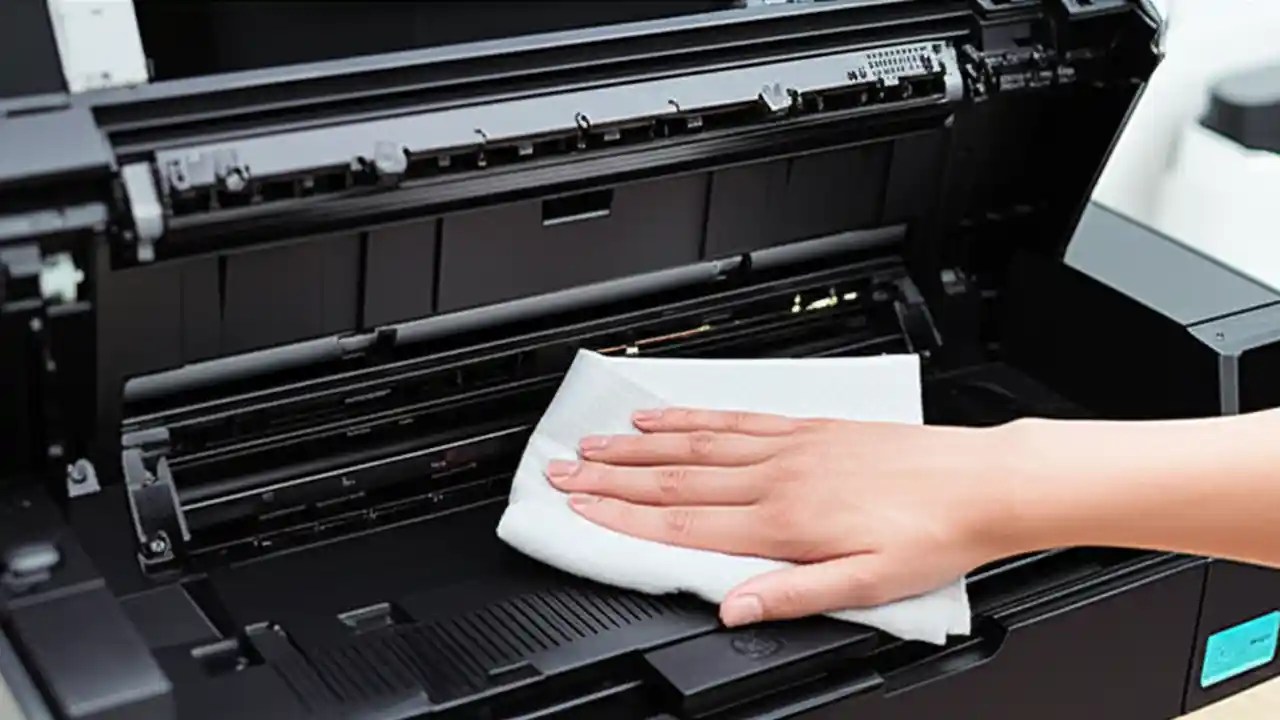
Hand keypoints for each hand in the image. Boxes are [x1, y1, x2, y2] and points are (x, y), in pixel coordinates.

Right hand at [545, 409, 1022, 626]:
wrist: (979, 483)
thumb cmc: (931, 535)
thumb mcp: (868, 584)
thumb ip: (794, 594)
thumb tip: (734, 606)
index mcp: (784, 523)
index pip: (684, 525)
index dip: (624, 519)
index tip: (582, 511)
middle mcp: (777, 478)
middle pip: (676, 481)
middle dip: (613, 479)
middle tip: (564, 473)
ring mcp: (789, 447)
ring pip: (697, 446)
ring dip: (640, 446)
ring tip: (596, 441)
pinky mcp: (807, 428)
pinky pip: (736, 420)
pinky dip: (694, 418)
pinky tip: (668, 416)